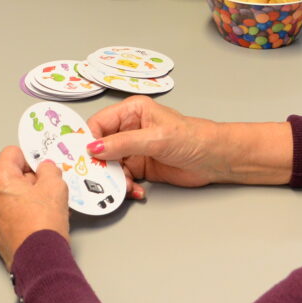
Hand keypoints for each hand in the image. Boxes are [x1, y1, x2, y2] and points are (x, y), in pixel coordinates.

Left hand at [0, 147, 70, 269]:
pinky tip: (30, 221)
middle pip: (8, 173)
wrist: (37, 259)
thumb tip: (45, 168)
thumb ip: (49, 169)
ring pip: (5, 193)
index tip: (41, 171)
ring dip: (21, 196)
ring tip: (38, 209)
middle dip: (26, 179)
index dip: (30, 159)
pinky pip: (2, 211)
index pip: (13, 153)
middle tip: (44, 192)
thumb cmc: (43, 224)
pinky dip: (15, 211)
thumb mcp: (56, 186)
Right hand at [86, 97, 293, 189]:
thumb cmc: (193, 137)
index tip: (85, 158)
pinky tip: (136, 191)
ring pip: (110, 166)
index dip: (89, 140)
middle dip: (100, 164)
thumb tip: (94, 148)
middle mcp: (129, 129)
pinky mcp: (141, 167)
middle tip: (99, 178)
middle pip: (100, 147)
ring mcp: (134, 149)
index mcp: (131, 111)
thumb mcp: (155, 138)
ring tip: (125, 187)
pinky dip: (126, 186)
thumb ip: (123, 143)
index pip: (98, 124)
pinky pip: (123, 178)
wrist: (216, 159)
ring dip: (114, 179)